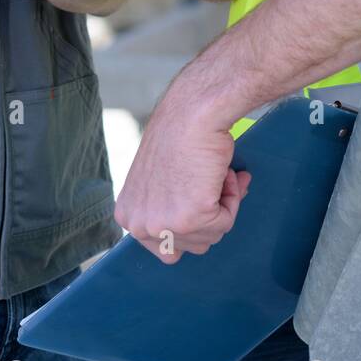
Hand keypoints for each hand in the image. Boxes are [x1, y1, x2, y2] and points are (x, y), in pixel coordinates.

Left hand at [114, 88, 250, 262]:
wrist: (193, 112)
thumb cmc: (179, 135)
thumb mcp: (160, 180)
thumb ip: (173, 205)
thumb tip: (208, 216)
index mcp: (128, 216)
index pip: (164, 247)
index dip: (189, 221)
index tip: (194, 194)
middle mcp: (140, 226)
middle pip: (191, 245)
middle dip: (209, 215)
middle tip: (213, 181)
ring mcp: (164, 225)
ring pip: (211, 235)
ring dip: (222, 204)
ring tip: (215, 173)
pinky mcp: (190, 219)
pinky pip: (226, 222)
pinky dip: (232, 198)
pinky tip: (222, 173)